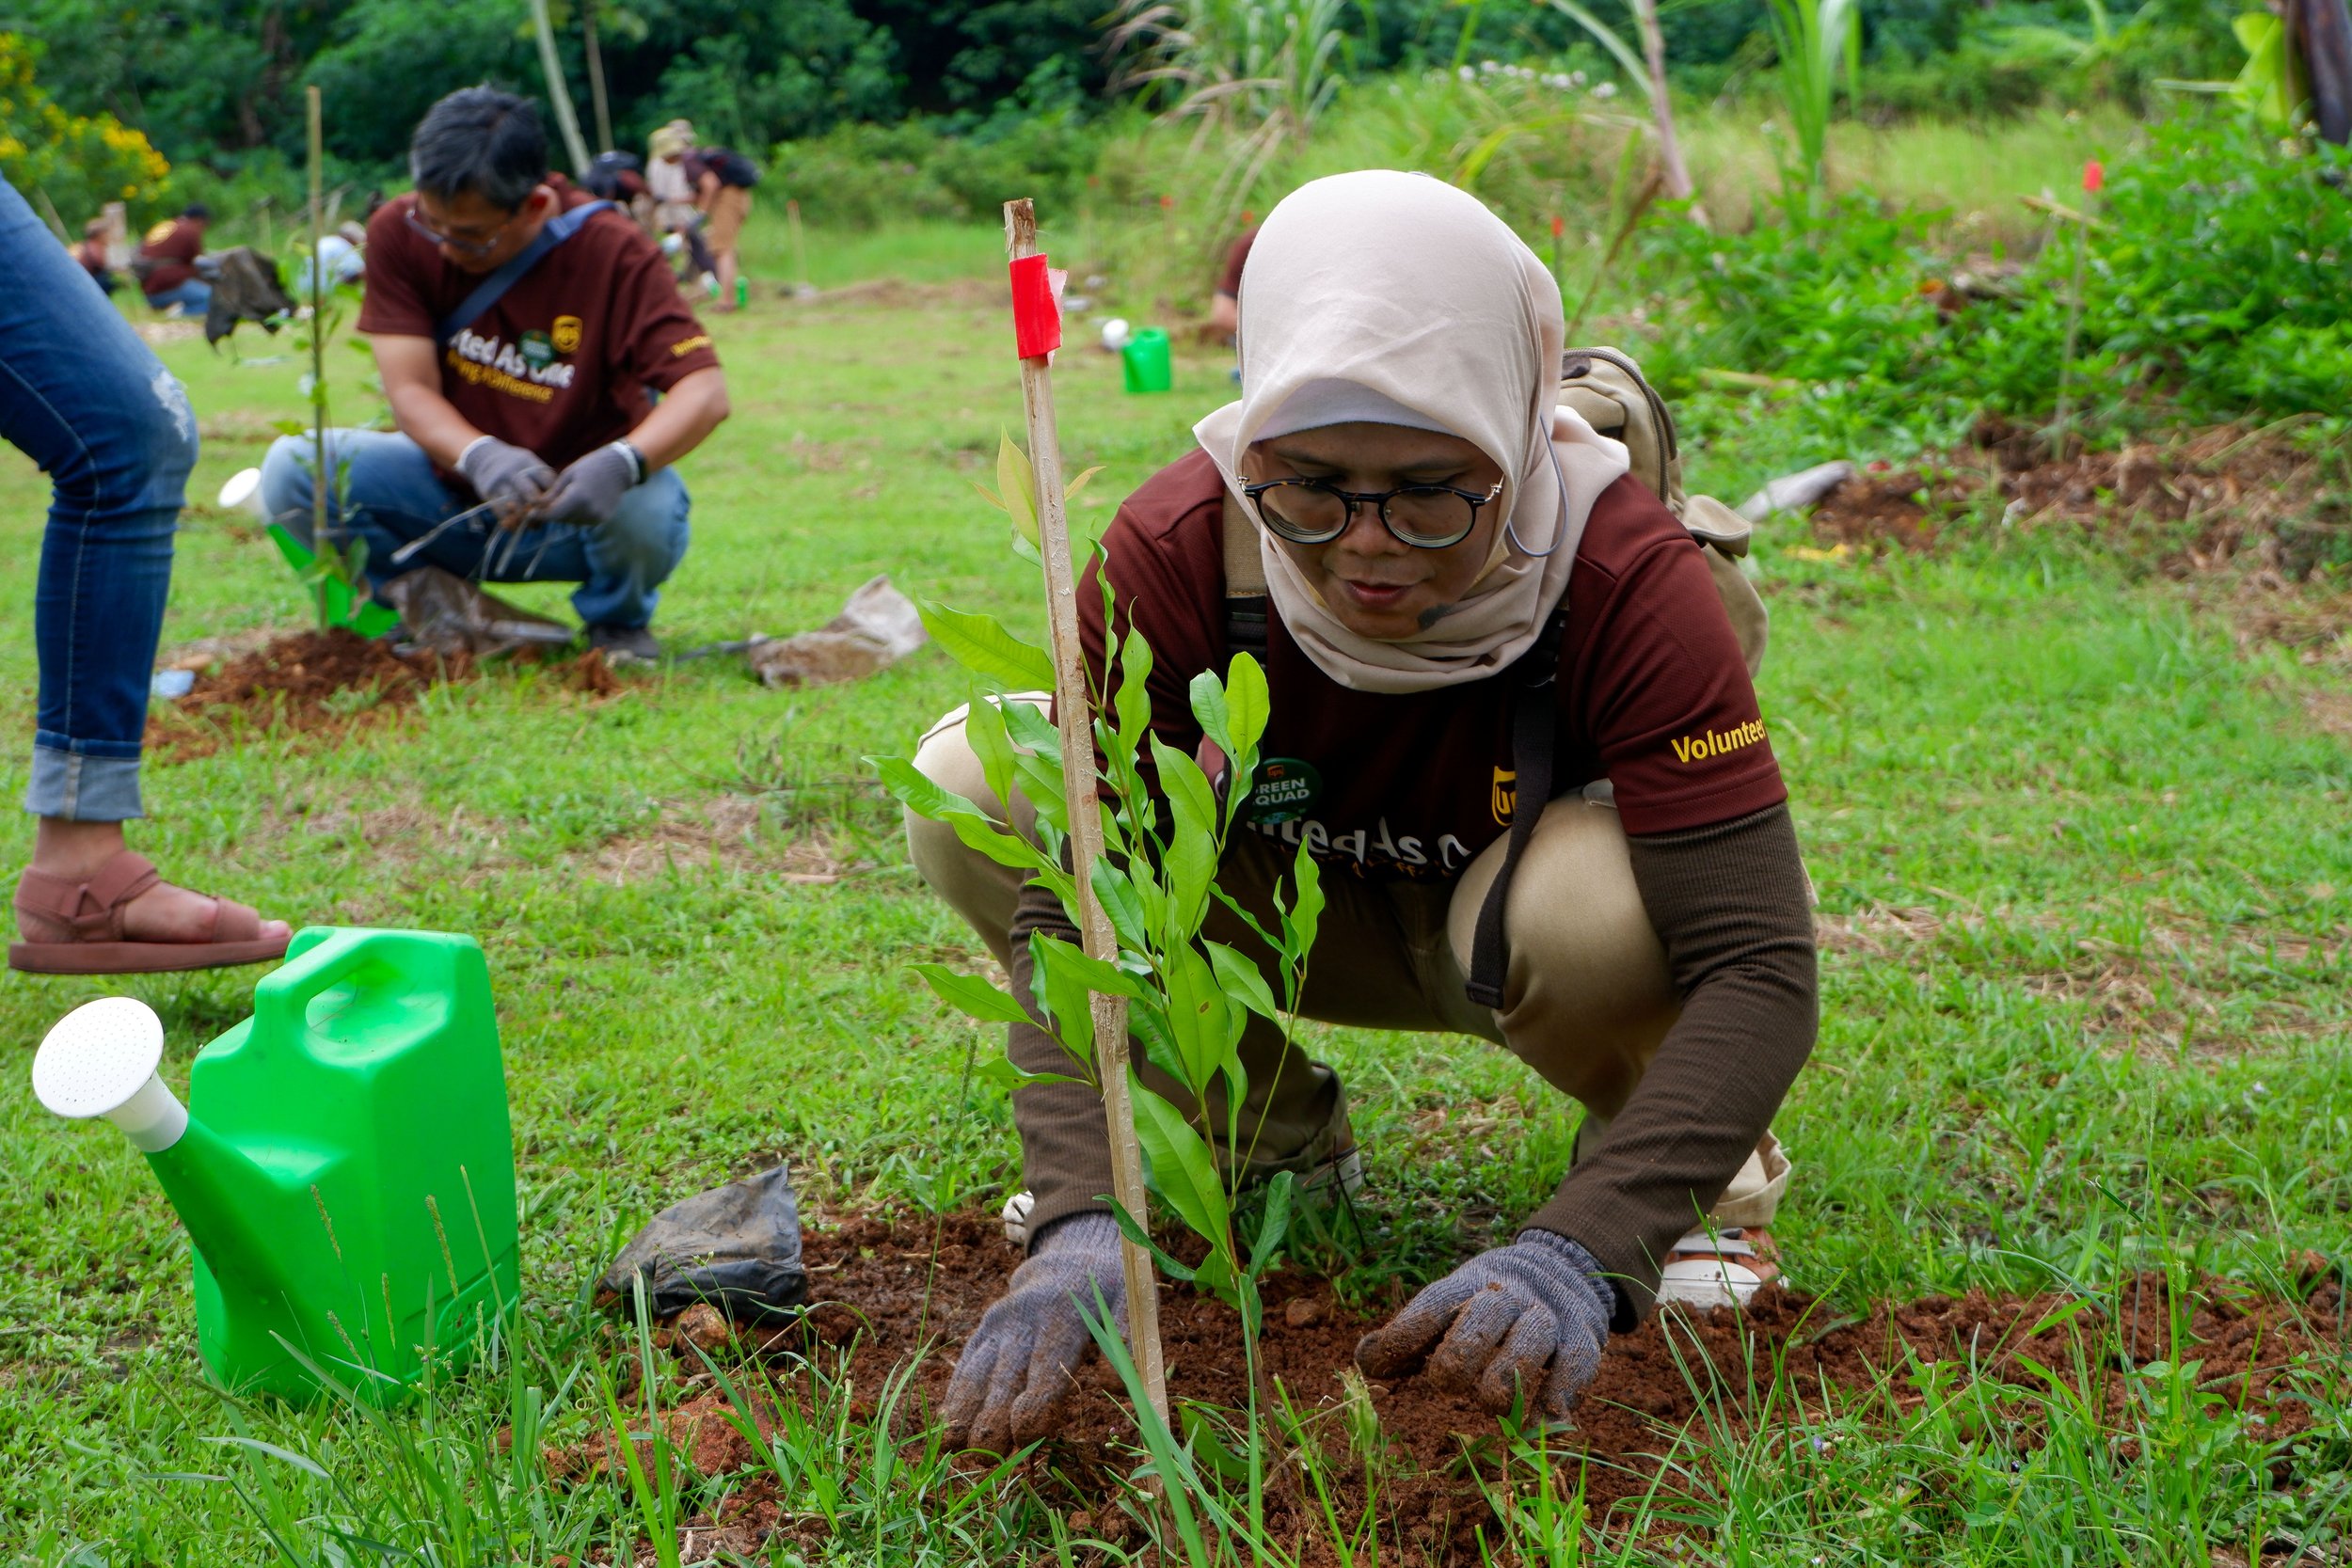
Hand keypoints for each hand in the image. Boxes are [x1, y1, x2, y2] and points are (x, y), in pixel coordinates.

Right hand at [455, 436, 553, 524]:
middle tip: (545, 519)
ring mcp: (499, 480)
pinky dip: (508, 522)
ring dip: (525, 520)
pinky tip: (515, 527)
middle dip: (540, 510)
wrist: (483, 455)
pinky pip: (500, 510)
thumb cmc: (515, 466)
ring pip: (515, 505)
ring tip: (533, 527)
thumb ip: (542, 479)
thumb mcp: (528, 463)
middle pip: (531, 493)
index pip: (547, 481)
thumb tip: (558, 504)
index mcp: (528, 462)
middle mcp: (513, 470)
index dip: (553, 497)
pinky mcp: (488, 491)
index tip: (556, 506)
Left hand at [539, 442, 639, 527]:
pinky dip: (576, 514)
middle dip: (551, 513)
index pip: (553, 513)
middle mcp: (589, 510)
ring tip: (568, 498)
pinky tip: (580, 501)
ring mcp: (597, 516)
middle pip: (561, 518)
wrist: (619, 469)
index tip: (529, 513)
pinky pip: (582, 520)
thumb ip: (552, 494)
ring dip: (564, 513)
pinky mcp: (602, 519)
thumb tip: (536, 507)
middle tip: (547, 503)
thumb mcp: (567, 475)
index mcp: (578, 496)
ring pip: (571, 521)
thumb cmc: (590, 467)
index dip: (539, 515)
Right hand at [942, 1212, 1123, 1451]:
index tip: (1026, 1435)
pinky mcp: (985, 1330)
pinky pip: (967, 1364)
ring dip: (964, 1410)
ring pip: (977, 1370)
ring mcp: (998, 1323)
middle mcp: (1023, 1317)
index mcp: (1063, 1312)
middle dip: (992, 1417)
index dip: (1035, 1402)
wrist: (1074, 1256)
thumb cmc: (1111, 1289)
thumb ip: (1131, 1337)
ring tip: (954, 1448)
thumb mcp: (1133, 1300)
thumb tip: (1120, 1379)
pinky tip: (947, 1425)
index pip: (1046, 1364)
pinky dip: (956, 1395)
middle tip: (987, 1455)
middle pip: (1004, 1375)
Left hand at [1354, 1229, 1611, 1423]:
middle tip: (1444, 1382)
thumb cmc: (1486, 1305)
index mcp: (1467, 1283)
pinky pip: (1573, 1367)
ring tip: (1488, 1403)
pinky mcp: (1583, 1338)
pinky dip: (1554, 1400)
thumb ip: (1408, 1337)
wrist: (1564, 1268)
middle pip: (1483, 1317)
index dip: (1405, 1333)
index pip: (1434, 1302)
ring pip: (1529, 1341)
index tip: (1378, 1362)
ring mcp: (1548, 1315)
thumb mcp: (1448, 1306)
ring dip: (1504, 1379)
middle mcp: (1508, 1294)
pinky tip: (1534, 1426)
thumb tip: (1364, 1362)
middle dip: (1459, 1356)